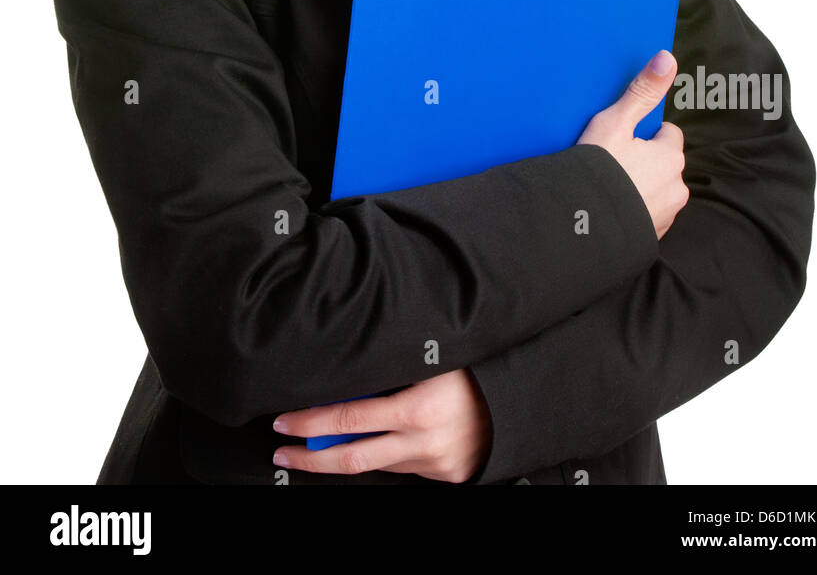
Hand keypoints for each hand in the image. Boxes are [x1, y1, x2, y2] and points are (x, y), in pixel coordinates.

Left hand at [272, 368, 492, 481]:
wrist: (516, 400)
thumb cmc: (472, 368)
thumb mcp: (430, 359)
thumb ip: (392, 367)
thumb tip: (345, 370)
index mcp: (417, 409)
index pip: (348, 419)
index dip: (311, 422)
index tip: (284, 420)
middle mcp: (422, 442)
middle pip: (351, 458)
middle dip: (310, 456)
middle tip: (281, 449)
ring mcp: (432, 464)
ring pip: (374, 465)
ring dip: (340, 458)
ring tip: (312, 449)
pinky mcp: (442, 477)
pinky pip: (401, 467)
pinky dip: (381, 455)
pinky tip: (368, 444)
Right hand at [577, 48, 688, 238]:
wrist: (580, 225)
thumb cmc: (599, 169)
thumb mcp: (615, 122)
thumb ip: (642, 91)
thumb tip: (667, 57)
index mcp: (671, 157)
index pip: (669, 134)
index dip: (645, 134)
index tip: (623, 139)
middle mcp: (677, 187)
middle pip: (664, 163)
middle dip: (645, 161)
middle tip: (613, 163)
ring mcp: (666, 215)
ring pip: (657, 190)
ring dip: (641, 187)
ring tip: (610, 187)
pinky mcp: (653, 237)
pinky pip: (647, 214)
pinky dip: (635, 210)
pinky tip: (612, 208)